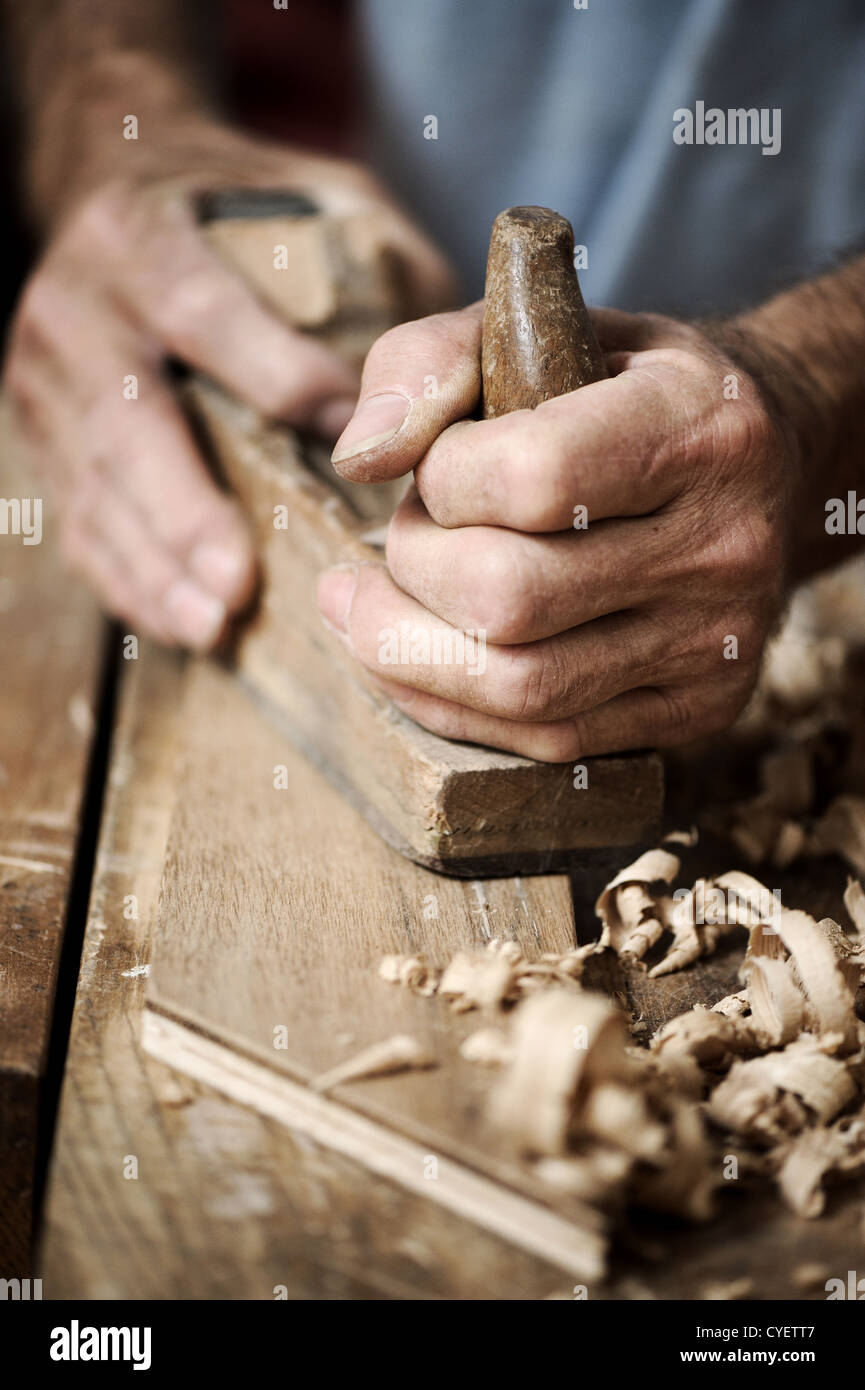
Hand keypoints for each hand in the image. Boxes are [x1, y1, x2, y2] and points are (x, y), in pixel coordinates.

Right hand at [5, 121, 455, 648]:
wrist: (107, 182)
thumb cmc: (225, 202)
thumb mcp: (296, 190)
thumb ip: (365, 252)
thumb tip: (443, 366)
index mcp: (141, 238)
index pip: (204, 316)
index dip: (279, 382)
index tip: (354, 451)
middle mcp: (79, 310)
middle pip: (127, 424)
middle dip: (184, 512)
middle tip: (238, 585)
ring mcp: (46, 380)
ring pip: (95, 488)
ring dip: (155, 568)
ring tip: (213, 624)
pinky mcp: (40, 434)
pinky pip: (77, 519)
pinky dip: (127, 579)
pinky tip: (179, 621)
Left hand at [317, 303, 797, 759]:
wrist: (755, 462)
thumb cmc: (615, 389)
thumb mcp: (530, 330)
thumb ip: (424, 366)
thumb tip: (358, 460)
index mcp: (697, 424)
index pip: (530, 478)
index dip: (441, 477)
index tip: (435, 463)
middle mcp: (723, 542)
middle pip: (510, 599)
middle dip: (414, 568)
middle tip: (405, 535)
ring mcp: (718, 639)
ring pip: (522, 688)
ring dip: (409, 651)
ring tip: (367, 604)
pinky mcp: (701, 706)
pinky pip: (550, 739)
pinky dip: (452, 706)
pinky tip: (413, 658)